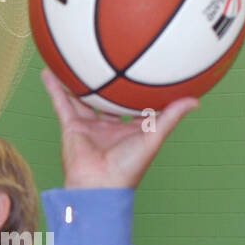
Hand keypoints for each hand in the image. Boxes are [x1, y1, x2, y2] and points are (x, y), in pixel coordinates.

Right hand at [41, 68, 200, 189]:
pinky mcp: (71, 126)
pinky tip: (49, 70)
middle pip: (108, 99)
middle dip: (108, 83)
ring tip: (73, 58)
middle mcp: (109, 125)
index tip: (147, 70)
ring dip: (77, 80)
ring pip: (82, 97)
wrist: (98, 186)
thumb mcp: (153, 138)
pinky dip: (55, 88)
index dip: (141, 90)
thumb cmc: (129, 167)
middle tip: (110, 58)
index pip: (137, 106)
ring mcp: (89, 125)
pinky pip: (62, 103)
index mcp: (130, 129)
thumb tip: (195, 101)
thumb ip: (170, 117)